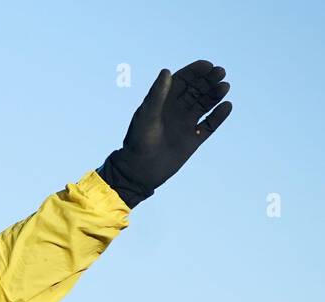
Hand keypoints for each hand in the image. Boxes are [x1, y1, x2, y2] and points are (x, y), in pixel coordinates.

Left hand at [99, 60, 232, 206]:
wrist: (139, 171)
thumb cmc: (139, 141)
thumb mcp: (147, 115)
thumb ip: (157, 94)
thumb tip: (166, 70)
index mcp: (163, 102)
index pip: (182, 80)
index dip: (195, 71)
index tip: (208, 65)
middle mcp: (175, 110)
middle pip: (196, 90)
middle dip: (208, 80)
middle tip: (220, 72)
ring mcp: (185, 124)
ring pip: (205, 104)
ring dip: (215, 94)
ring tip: (225, 87)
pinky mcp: (193, 140)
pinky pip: (210, 125)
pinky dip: (219, 116)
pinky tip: (227, 106)